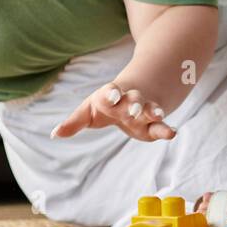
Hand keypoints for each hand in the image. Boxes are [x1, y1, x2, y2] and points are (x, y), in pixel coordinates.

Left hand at [52, 83, 176, 141]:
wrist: (134, 96)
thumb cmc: (106, 105)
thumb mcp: (88, 111)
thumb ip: (73, 123)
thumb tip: (54, 134)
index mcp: (111, 96)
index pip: (111, 92)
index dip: (111, 94)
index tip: (112, 96)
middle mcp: (130, 101)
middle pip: (133, 100)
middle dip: (134, 103)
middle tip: (135, 109)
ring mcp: (143, 111)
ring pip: (150, 109)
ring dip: (154, 111)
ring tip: (159, 115)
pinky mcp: (152, 125)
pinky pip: (160, 127)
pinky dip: (166, 130)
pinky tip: (172, 133)